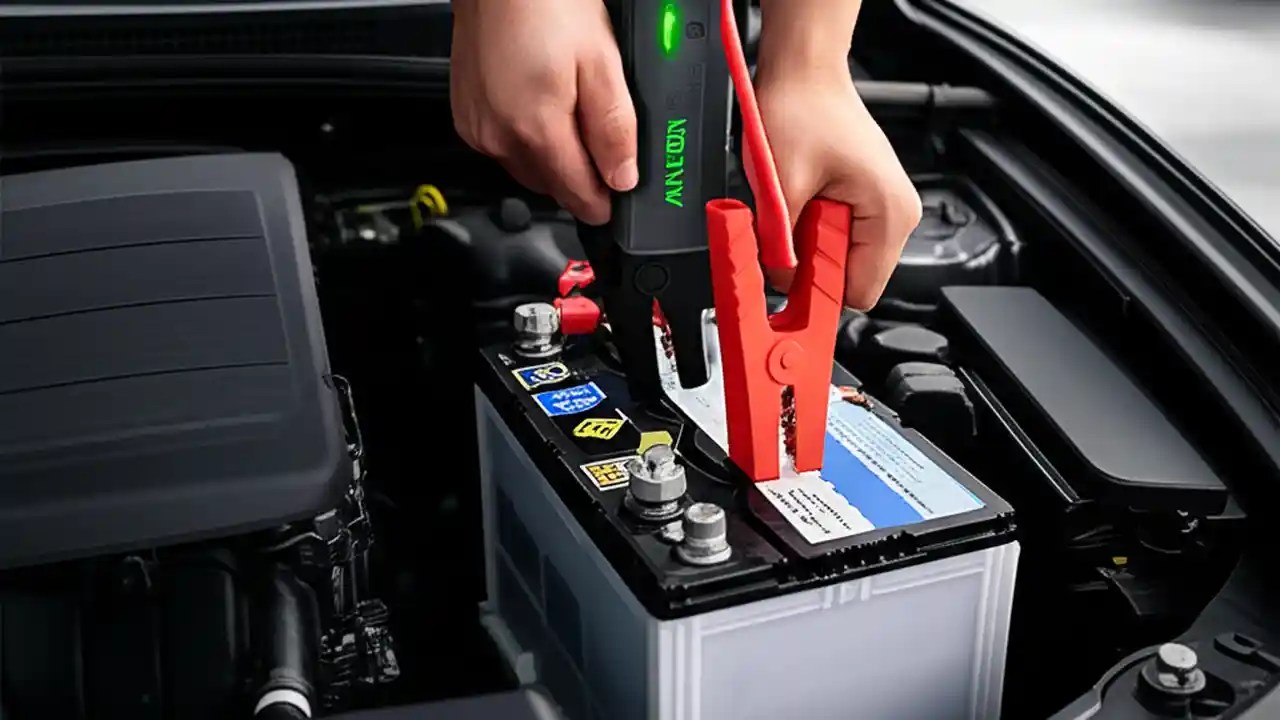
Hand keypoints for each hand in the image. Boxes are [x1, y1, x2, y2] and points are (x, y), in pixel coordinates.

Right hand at [450, 0, 637, 224]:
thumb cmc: (545, 5)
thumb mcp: (602, 62)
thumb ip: (614, 128)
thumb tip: (623, 177)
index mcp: (536, 130)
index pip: (579, 197)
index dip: (606, 202)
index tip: (618, 197)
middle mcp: (500, 138)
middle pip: (553, 187)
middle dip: (580, 174)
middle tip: (598, 135)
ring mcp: (479, 129)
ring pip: (529, 170)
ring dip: (552, 158)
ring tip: (567, 110)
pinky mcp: (467, 118)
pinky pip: (504, 149)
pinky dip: (525, 139)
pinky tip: (538, 105)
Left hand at [752, 60, 921, 310]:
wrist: (804, 71)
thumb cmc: (802, 108)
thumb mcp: (781, 185)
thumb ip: (779, 245)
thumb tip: (778, 283)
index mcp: (890, 215)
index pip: (860, 294)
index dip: (818, 293)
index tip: (788, 278)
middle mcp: (897, 215)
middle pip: (850, 278)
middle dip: (811, 263)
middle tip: (786, 227)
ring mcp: (883, 207)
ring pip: (838, 258)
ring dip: (808, 243)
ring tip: (796, 202)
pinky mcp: (864, 201)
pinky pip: (834, 237)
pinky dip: (810, 228)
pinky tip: (801, 198)